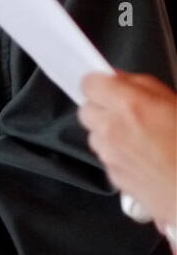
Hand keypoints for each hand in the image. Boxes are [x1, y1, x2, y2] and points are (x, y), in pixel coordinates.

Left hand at [79, 71, 176, 236]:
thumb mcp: (176, 102)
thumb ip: (143, 86)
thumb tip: (119, 78)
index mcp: (129, 106)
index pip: (89, 84)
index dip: (99, 84)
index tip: (109, 86)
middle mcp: (112, 130)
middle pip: (86, 110)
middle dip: (101, 108)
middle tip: (127, 112)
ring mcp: (110, 155)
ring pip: (94, 135)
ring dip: (109, 133)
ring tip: (140, 138)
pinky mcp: (113, 177)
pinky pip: (106, 158)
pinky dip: (118, 155)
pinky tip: (144, 157)